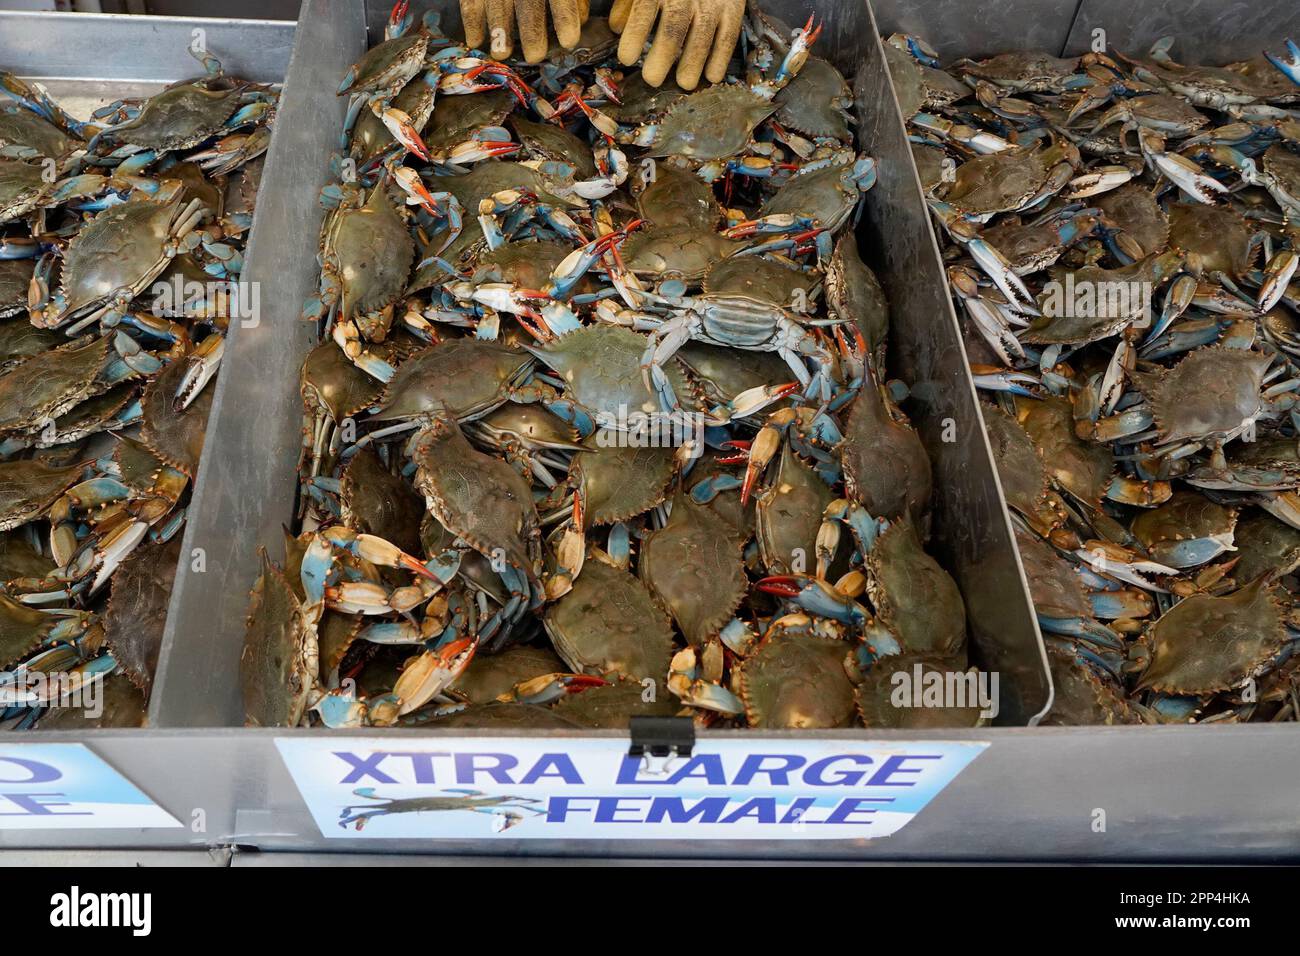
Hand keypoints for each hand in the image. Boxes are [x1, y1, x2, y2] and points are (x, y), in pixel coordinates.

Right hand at [460, 0, 590, 64]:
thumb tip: (581, 19)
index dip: (565, 20)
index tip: (568, 42)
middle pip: (528, 6)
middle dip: (532, 34)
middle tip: (535, 56)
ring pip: (497, 7)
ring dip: (499, 33)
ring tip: (502, 54)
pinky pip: (470, 6)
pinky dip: (472, 25)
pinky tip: (476, 42)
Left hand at [609, 0, 743, 89]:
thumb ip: (629, 0)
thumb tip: (616, 27)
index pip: (644, 12)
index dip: (634, 37)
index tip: (626, 58)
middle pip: (673, 30)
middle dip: (662, 57)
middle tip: (652, 79)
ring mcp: (711, 2)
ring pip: (701, 38)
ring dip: (692, 64)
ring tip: (684, 83)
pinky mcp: (732, 7)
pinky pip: (727, 36)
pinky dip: (720, 58)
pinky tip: (712, 76)